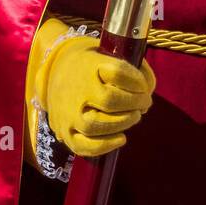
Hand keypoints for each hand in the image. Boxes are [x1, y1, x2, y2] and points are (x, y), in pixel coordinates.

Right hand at [34, 22, 155, 157]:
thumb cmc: (94, 67)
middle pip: (109, 100)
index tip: (143, 85)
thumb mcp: (113, 57)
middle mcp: (76, 90)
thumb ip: (136, 71)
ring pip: (95, 125)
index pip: (117, 72)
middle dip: (134, 103)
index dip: (137, 80)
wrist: (57, 73)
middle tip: (143, 102)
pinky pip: (83, 146)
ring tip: (134, 116)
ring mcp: (68, 113)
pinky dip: (105, 146)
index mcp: (88, 66)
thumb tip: (148, 91)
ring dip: (122, 123)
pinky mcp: (65, 132)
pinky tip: (121, 138)